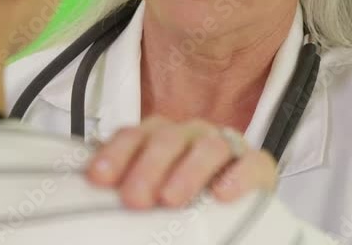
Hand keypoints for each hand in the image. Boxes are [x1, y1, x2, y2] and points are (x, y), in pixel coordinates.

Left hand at [85, 116, 277, 209]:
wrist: (228, 215)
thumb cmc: (181, 203)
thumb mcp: (150, 195)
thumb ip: (130, 189)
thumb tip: (94, 203)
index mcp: (158, 138)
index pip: (133, 135)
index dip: (115, 153)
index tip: (98, 177)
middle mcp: (189, 135)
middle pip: (166, 138)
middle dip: (147, 167)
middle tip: (134, 198)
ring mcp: (224, 146)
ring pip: (207, 146)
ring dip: (187, 171)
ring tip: (171, 199)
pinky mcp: (257, 165)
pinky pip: (253, 162)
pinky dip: (238, 176)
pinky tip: (222, 193)